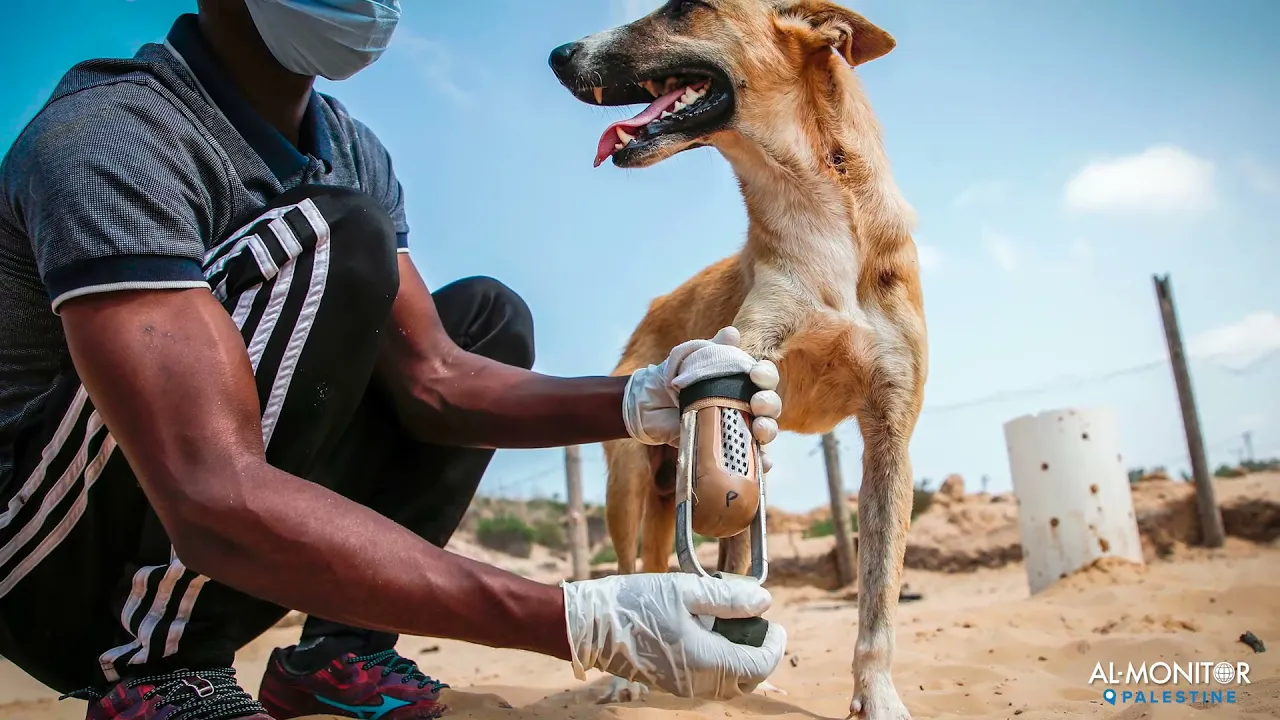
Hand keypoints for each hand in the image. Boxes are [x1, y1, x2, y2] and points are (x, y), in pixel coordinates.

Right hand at [562, 573, 786, 699]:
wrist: (590, 625)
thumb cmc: (635, 603)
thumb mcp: (685, 590)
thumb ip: (728, 598)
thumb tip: (764, 601)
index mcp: (706, 660)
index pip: (758, 665)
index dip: (774, 646)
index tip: (777, 625)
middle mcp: (697, 681)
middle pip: (746, 680)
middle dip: (760, 655)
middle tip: (760, 626)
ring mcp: (682, 686)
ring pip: (727, 685)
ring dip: (740, 661)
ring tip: (736, 628)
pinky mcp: (669, 683)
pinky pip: (707, 682)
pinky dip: (720, 664)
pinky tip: (711, 635)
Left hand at [622, 327, 781, 462]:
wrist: (644, 405)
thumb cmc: (669, 378)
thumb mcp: (688, 359)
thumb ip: (711, 349)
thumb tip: (732, 333)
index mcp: (737, 380)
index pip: (764, 377)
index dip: (766, 376)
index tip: (755, 376)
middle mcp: (742, 404)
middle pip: (770, 404)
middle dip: (769, 403)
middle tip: (757, 404)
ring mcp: (735, 428)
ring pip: (766, 430)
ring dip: (769, 430)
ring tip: (759, 430)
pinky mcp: (724, 450)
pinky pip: (750, 458)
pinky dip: (762, 462)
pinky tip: (764, 463)